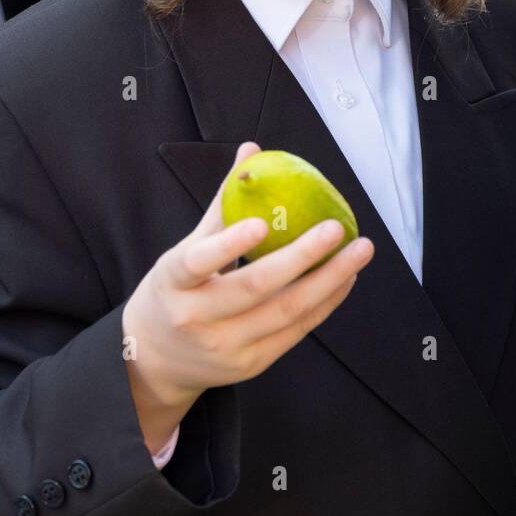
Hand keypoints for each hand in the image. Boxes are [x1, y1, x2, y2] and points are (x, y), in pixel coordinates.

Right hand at [122, 142, 373, 422]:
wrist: (155, 360)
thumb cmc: (175, 292)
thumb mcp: (184, 249)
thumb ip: (223, 204)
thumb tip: (252, 150)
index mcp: (173, 282)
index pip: (197, 262)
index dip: (229, 244)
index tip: (261, 224)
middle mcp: (196, 318)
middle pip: (255, 288)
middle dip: (303, 257)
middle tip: (337, 227)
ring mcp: (226, 347)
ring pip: (286, 312)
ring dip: (329, 280)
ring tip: (359, 251)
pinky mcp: (251, 365)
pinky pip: (296, 330)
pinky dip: (326, 302)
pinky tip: (345, 278)